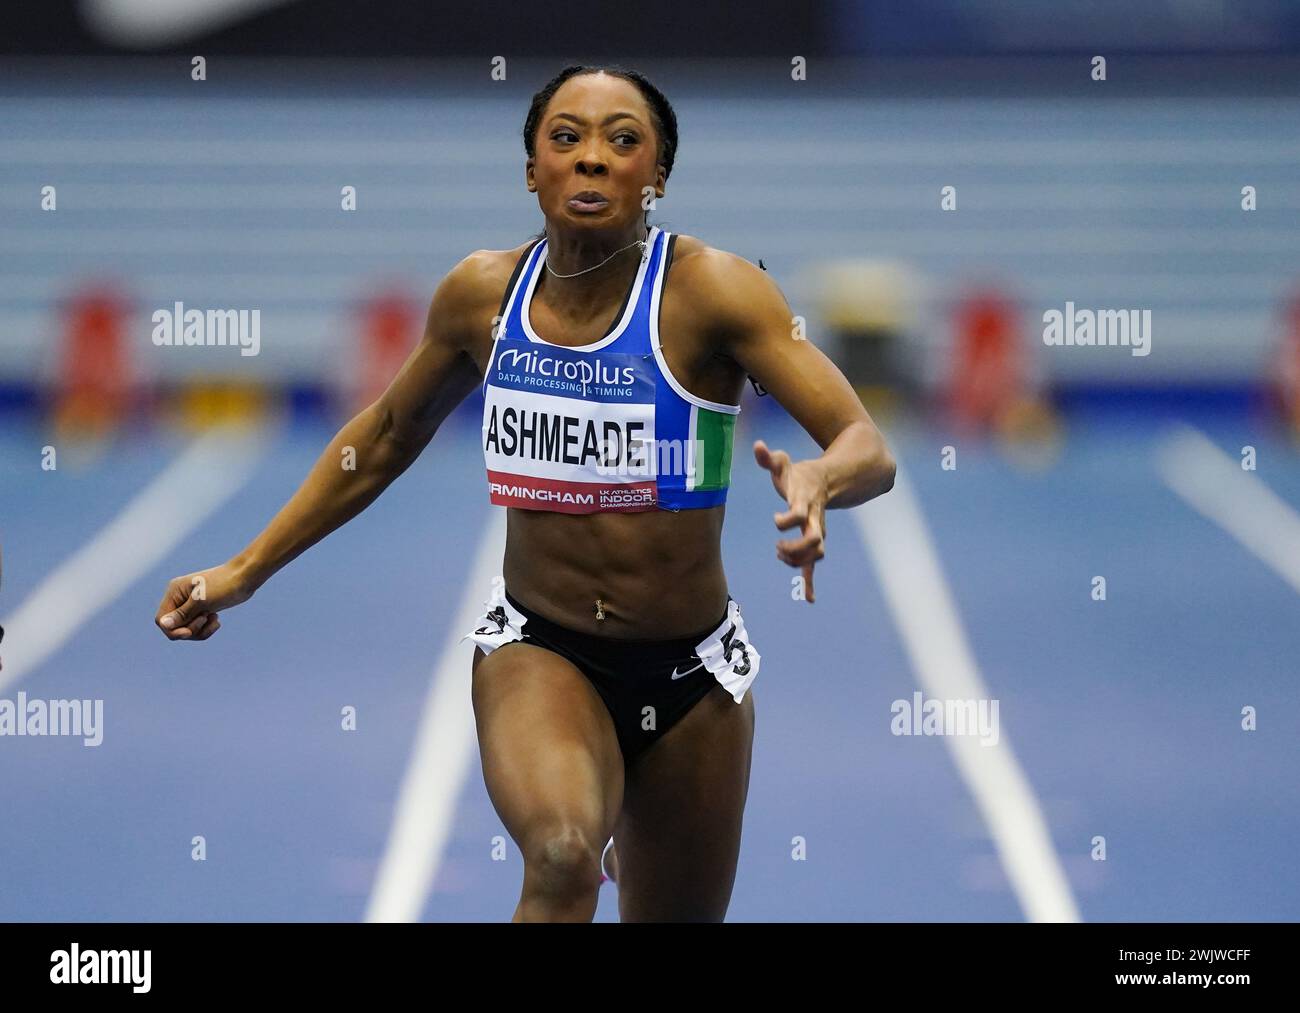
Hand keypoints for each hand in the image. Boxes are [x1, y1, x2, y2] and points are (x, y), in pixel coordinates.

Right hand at [154, 560, 254, 640]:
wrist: (245, 578)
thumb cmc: (223, 585)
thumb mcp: (201, 601)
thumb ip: (182, 614)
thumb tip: (163, 624)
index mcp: (174, 592)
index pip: (162, 620)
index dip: (173, 630)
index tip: (189, 633)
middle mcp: (179, 598)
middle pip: (175, 627)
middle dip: (190, 629)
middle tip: (205, 619)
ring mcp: (191, 605)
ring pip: (187, 629)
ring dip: (200, 630)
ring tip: (214, 620)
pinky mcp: (202, 610)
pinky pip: (198, 628)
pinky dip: (206, 628)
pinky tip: (216, 619)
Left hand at [753, 439, 826, 602]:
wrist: (828, 481)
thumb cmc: (799, 474)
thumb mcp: (784, 464)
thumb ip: (769, 457)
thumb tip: (757, 445)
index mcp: (805, 502)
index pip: (799, 514)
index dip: (786, 520)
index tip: (776, 519)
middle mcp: (815, 519)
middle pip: (814, 540)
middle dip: (796, 548)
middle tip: (778, 547)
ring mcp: (817, 532)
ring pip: (815, 554)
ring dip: (797, 562)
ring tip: (780, 554)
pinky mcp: (814, 541)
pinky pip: (813, 565)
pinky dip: (811, 582)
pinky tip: (808, 598)